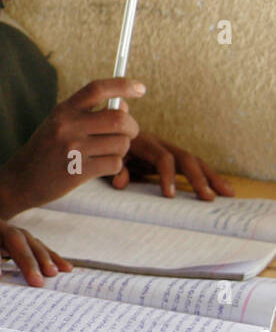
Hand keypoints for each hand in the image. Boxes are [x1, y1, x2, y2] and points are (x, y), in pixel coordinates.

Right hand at [0, 77, 144, 211]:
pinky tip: (99, 167)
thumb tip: (125, 107)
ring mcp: (73, 149)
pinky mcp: (79, 171)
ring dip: (122, 149)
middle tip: (128, 134)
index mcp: (62, 111)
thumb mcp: (58, 125)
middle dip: (132, 127)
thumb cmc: (44, 151)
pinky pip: (115, 164)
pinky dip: (115, 166)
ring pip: (121, 143)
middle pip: (119, 118)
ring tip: (106, 153)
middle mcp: (67, 126)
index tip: (140, 88)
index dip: (123, 85)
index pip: (97, 89)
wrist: (19, 180)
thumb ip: (88, 114)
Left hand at [112, 130, 234, 199]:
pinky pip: (193, 165)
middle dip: (197, 178)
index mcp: (142, 143)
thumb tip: (120, 182)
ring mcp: (167, 149)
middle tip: (207, 197)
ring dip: (211, 177)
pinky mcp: (172, 156)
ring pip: (194, 160)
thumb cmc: (103, 150)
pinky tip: (223, 190)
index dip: (167, 175)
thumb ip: (111, 170)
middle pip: (184, 158)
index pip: (162, 157)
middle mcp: (158, 143)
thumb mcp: (103, 159)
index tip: (169, 195)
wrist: (103, 134)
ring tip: (228, 194)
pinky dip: (208, 177)